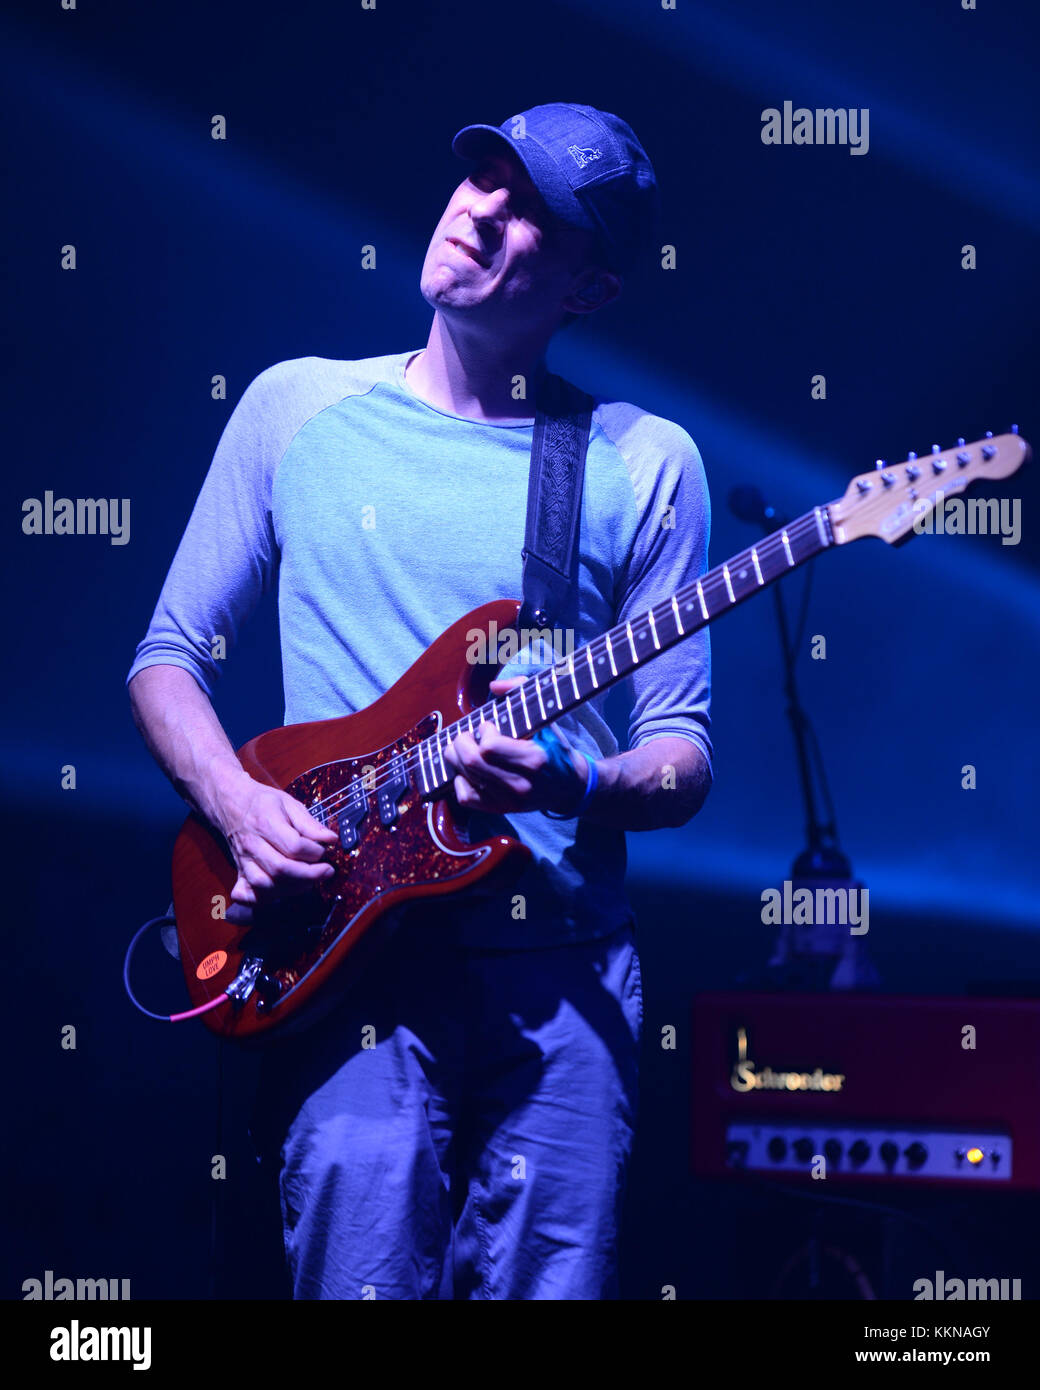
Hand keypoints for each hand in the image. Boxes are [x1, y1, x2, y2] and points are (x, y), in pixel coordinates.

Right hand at [213, 771, 338, 906]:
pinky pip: (246, 894)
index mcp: (265, 823)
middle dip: (309, 875)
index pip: (294, 846)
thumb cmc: (263, 803)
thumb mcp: (289, 803)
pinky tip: (280, 892)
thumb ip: (310, 823)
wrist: (230, 803)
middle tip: (326, 871)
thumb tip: (331, 839)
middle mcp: (252, 844)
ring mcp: (242, 860)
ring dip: (291, 888)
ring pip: (265, 885)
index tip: (325, 850)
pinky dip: (262, 899)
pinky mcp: (238, 872)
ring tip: (309, 882)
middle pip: (280, 869)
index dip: (315, 852)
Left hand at [443, 678, 587, 815]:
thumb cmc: (557, 749)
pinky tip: (467, 769)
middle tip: (468, 734)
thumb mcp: (548, 718)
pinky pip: (466, 797)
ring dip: (456, 757)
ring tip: (464, 746)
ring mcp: (508, 800)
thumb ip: (523, 692)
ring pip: (465, 777)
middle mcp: (519, 784)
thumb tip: (494, 686)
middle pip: (472, 762)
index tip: (489, 724)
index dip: (483, 731)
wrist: (571, 787)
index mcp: (533, 759)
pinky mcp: (500, 808)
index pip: (489, 747)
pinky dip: (460, 780)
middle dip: (461, 742)